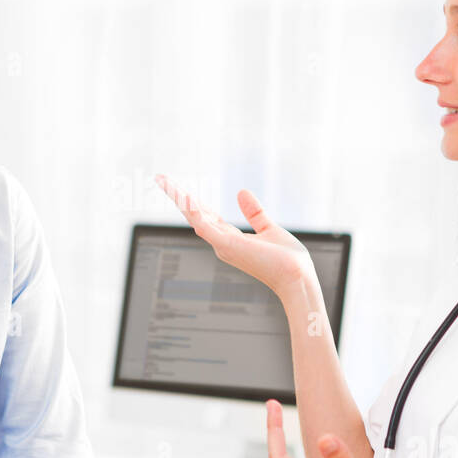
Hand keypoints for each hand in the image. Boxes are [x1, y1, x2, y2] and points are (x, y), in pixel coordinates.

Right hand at [154, 173, 315, 301]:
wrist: (297, 278)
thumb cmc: (287, 262)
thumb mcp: (269, 229)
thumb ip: (254, 213)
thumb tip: (241, 193)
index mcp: (230, 239)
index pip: (205, 215)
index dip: (191, 200)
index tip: (179, 187)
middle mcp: (222, 242)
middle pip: (194, 213)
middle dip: (177, 195)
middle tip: (161, 178)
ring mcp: (222, 244)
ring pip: (194, 216)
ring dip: (178, 198)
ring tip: (164, 181)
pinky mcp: (227, 245)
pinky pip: (204, 223)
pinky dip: (193, 209)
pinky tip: (183, 195)